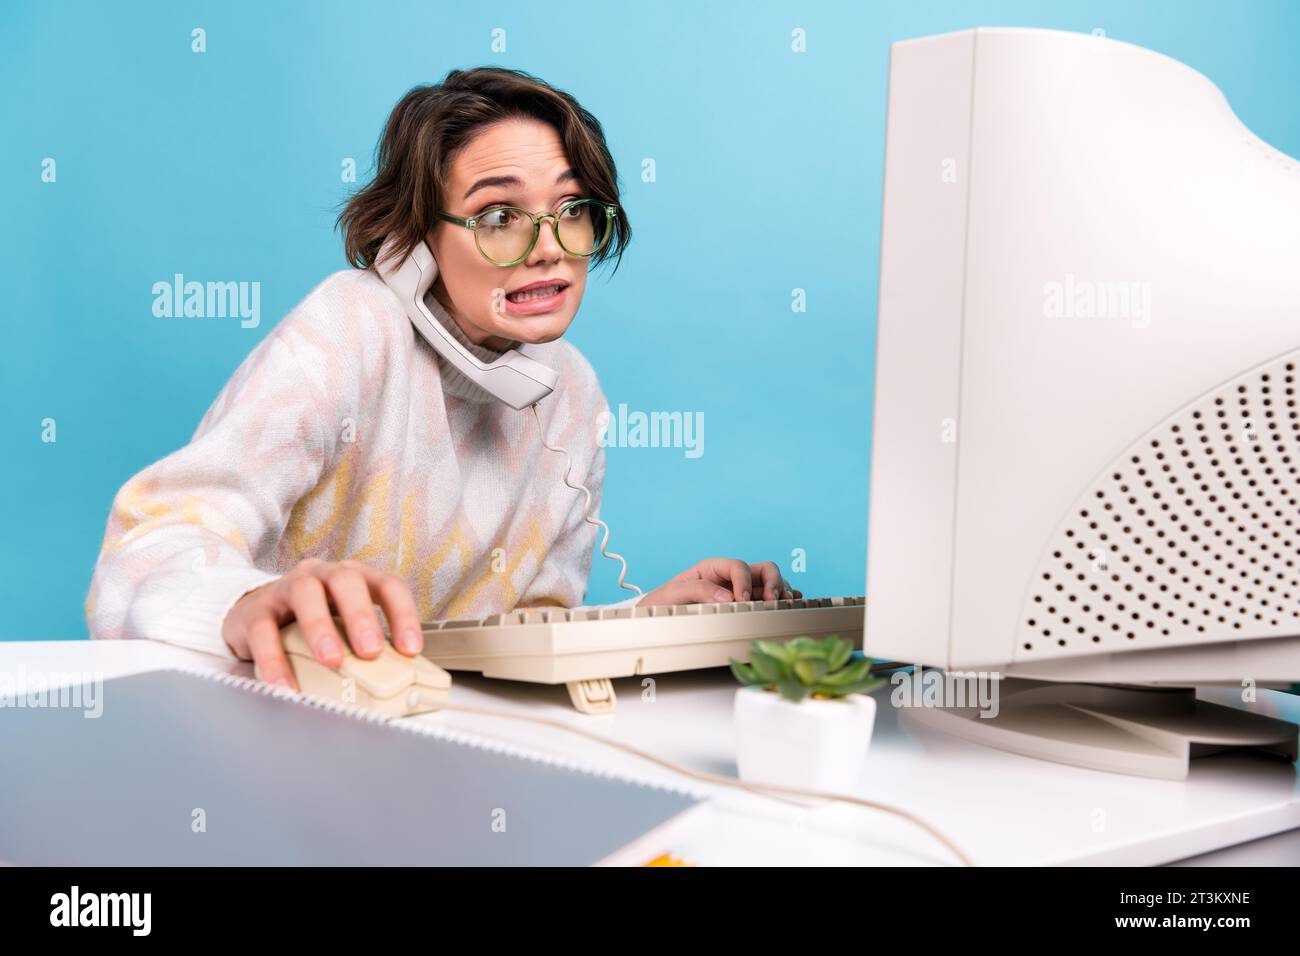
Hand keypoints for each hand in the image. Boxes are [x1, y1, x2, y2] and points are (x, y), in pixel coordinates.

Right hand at [222, 558, 422, 689]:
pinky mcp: (255, 609)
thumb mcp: (341, 626)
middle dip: (361, 616)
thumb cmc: (309, 621)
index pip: (387, 585)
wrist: (251, 613)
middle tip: (371, 652)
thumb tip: (392, 685)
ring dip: (321, 628)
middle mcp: (322, 575)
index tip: (411, 649)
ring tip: (331, 661)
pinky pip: (263, 630)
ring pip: (305, 594)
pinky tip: (285, 685)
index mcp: (353, 578)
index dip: (403, 614)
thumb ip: (363, 645)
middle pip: (347, 581)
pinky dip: (274, 660)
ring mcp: (287, 587)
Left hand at [637, 558, 801, 606]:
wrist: (656, 617)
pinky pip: (771, 598)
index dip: (744, 582)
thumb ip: (698, 590)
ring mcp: (741, 591)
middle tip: (771, 600)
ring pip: (771, 583)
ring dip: (782, 591)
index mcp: (713, 569)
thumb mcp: (673, 593)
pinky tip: (790, 605)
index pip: (738, 566)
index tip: (741, 601)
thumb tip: (726, 597)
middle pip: (763, 569)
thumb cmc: (663, 603)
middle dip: (772, 582)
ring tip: (785, 603)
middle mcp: (731, 578)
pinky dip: (783, 599)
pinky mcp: (747, 606)